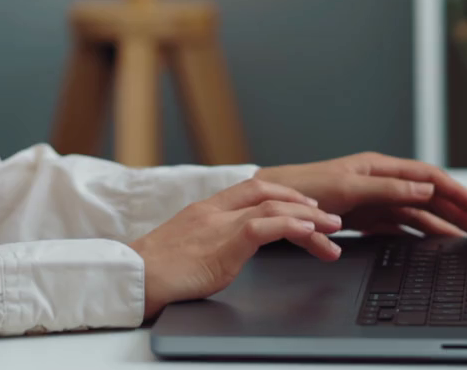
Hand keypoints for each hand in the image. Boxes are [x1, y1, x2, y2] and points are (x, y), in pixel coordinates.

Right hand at [126, 177, 344, 320]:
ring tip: (332, 228)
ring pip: (274, 207)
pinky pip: (265, 227)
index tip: (304, 207)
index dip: (282, 194)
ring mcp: (220, 224)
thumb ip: (210, 244)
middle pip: (269, 193)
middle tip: (330, 218)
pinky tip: (310, 231)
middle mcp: (215, 210)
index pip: (251, 189)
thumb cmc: (155, 272)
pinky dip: (291, 225)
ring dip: (309, 218)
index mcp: (205, 209)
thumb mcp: (188, 250)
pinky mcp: (224, 242)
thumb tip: (225, 255)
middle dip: (304, 204)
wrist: (134, 277)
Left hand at [256, 151, 466, 238]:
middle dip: (459, 213)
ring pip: (417, 214)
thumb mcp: (348, 187)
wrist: (273, 202)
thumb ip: (387, 188)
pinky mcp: (363, 218)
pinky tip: (433, 246)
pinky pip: (399, 227)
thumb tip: (425, 189)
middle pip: (429, 198)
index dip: (457, 193)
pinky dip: (418, 235)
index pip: (429, 178)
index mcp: (379, 167)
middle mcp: (380, 181)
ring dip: (443, 227)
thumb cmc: (305, 187)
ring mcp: (373, 201)